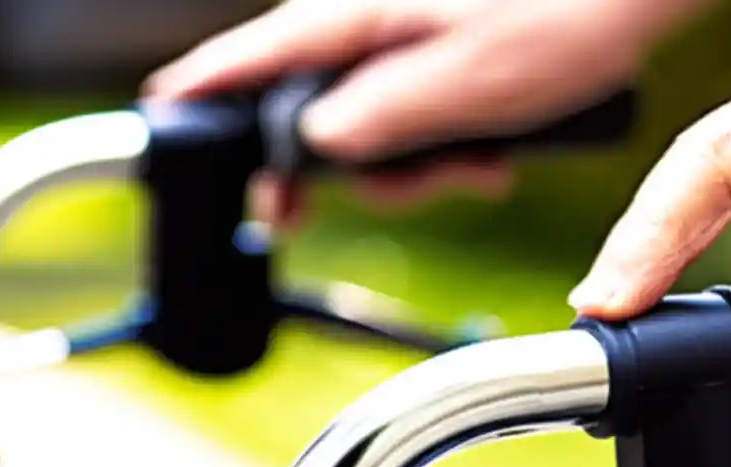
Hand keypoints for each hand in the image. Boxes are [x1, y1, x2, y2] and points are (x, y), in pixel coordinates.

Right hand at [144, 0, 701, 224]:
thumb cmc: (562, 18)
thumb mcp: (462, 88)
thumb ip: (377, 121)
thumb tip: (316, 149)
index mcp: (354, 19)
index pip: (249, 60)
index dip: (204, 96)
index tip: (168, 121)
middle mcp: (370, 21)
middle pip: (316, 113)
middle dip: (370, 170)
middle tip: (428, 185)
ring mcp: (406, 35)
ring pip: (374, 122)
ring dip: (424, 164)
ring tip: (483, 165)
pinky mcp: (440, 47)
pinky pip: (417, 108)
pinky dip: (447, 141)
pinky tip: (493, 151)